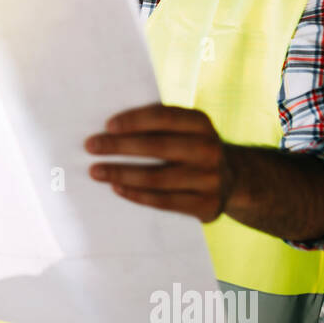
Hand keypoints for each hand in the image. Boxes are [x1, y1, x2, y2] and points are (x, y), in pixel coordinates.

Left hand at [84, 103, 233, 222]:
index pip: (164, 117)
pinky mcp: (206, 205)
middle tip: (90, 147)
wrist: (233, 179)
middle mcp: (209, 149)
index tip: (107, 125)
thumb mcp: (185, 130)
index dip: (134, 120)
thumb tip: (109, 128)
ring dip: (121, 174)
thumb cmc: (190, 148)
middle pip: (157, 147)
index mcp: (201, 123)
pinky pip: (164, 201)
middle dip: (119, 146)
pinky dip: (137, 195)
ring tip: (96, 171)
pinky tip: (116, 189)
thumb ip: (158, 125)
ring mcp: (210, 179)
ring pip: (157, 177)